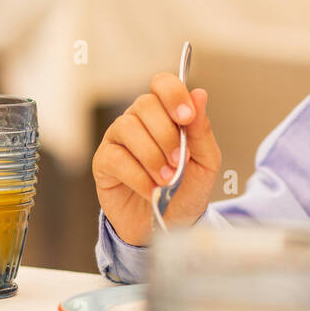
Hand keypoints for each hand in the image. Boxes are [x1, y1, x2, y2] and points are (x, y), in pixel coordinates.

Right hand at [92, 72, 221, 246]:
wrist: (170, 226)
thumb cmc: (187, 191)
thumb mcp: (205, 162)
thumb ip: (201, 129)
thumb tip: (199, 94)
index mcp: (166, 114)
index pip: (163, 84)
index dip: (173, 95)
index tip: (186, 117)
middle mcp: (139, 120)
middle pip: (145, 104)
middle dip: (166, 135)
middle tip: (179, 162)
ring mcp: (119, 139)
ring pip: (128, 128)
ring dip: (152, 156)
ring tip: (167, 180)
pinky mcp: (104, 162)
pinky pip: (116, 158)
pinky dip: (138, 176)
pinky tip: (151, 190)